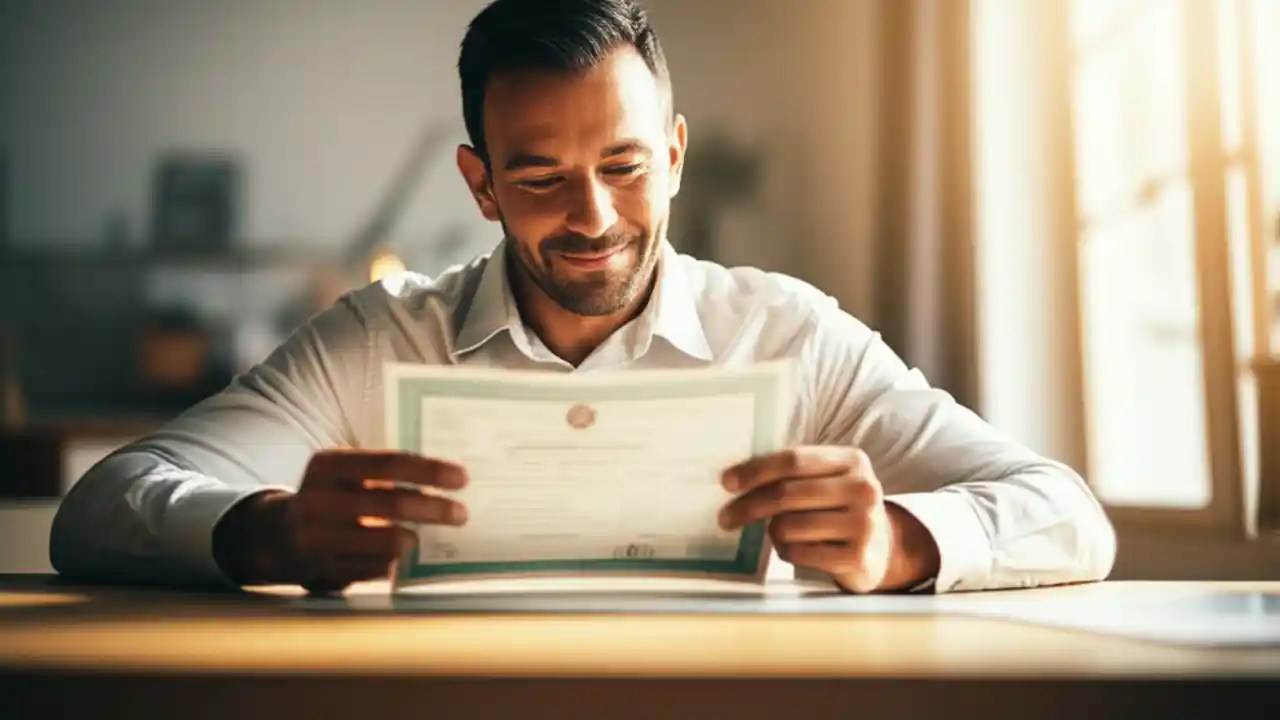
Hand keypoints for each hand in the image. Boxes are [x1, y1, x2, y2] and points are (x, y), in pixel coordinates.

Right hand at [213, 450, 467, 592]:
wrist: (276, 535)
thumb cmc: (330, 497)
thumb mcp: (343, 473)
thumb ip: (382, 471)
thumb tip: (444, 477)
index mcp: (328, 466)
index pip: (389, 463)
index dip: (429, 470)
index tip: (462, 478)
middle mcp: (319, 500)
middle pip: (393, 504)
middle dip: (435, 509)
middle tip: (461, 514)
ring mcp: (319, 539)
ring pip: (388, 542)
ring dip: (417, 540)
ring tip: (428, 538)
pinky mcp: (325, 570)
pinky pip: (377, 568)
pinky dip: (396, 562)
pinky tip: (404, 557)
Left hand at [718, 446, 937, 593]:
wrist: (880, 547)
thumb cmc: (837, 507)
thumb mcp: (826, 479)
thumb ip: (792, 472)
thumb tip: (733, 478)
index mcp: (852, 460)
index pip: (794, 460)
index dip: (756, 470)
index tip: (727, 482)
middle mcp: (863, 488)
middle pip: (786, 494)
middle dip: (748, 506)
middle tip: (725, 518)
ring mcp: (864, 524)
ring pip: (788, 526)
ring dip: (773, 532)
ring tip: (779, 533)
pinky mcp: (857, 558)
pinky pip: (799, 553)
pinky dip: (786, 551)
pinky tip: (795, 549)